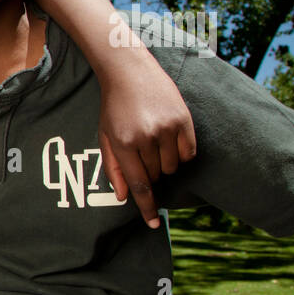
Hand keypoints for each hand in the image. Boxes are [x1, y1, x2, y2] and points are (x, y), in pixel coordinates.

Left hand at [98, 52, 197, 227]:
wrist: (129, 71)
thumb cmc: (114, 107)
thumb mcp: (105, 137)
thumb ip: (114, 168)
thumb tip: (125, 197)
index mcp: (124, 143)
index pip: (139, 185)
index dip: (147, 207)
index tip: (154, 224)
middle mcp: (147, 137)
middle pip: (156, 176)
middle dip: (150, 173)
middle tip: (141, 153)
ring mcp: (167, 128)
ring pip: (172, 167)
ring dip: (164, 163)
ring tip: (153, 142)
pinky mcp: (183, 119)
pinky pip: (188, 153)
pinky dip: (180, 154)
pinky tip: (169, 139)